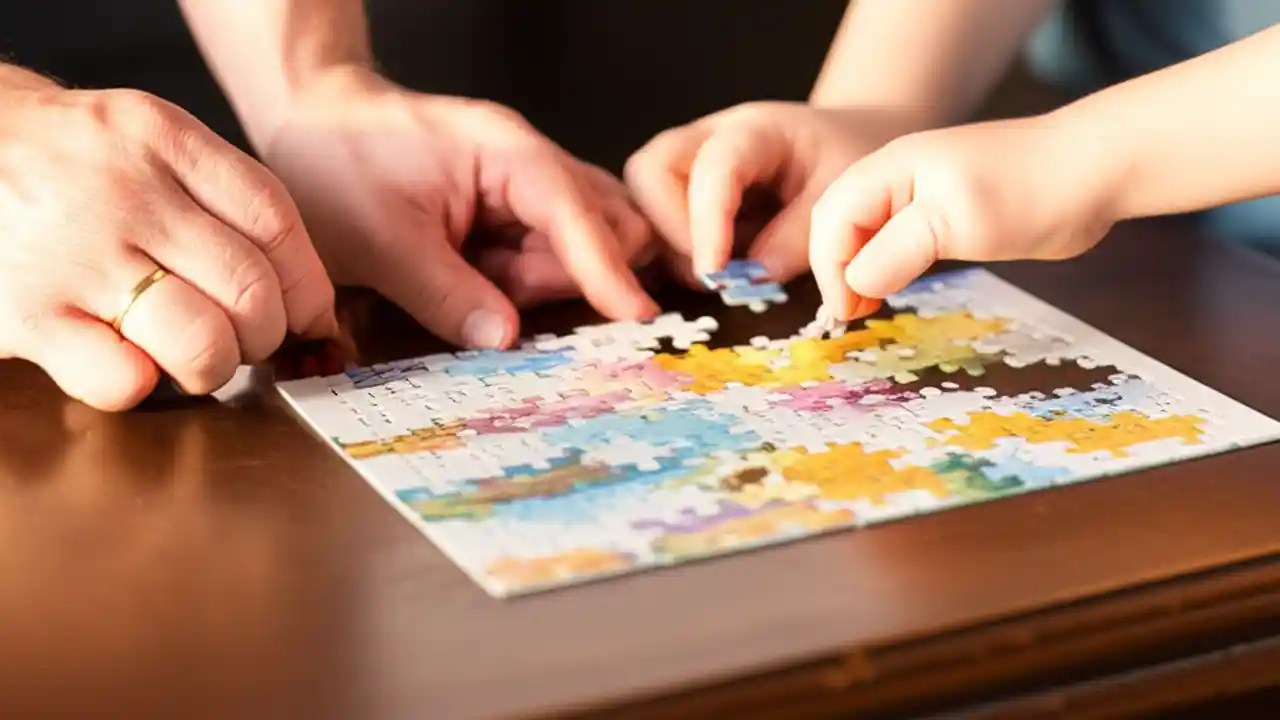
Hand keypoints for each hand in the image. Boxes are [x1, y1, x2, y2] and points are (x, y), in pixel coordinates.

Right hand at [0, 84, 336, 409]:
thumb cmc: (66, 164)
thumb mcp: (145, 142)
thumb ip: (221, 199)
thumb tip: (307, 299)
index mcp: (164, 140)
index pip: (277, 224)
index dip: (307, 288)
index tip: (308, 317)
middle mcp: (125, 192)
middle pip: (252, 290)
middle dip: (265, 334)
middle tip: (239, 336)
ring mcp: (76, 255)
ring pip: (205, 341)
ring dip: (214, 366)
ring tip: (189, 355)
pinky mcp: (31, 314)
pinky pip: (125, 380)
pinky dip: (142, 386)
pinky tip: (129, 361)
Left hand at [257, 67, 657, 349]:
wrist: (307, 125)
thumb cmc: (334, 163)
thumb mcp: (379, 240)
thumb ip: (445, 292)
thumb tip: (504, 341)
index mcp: (507, 152)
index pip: (578, 212)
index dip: (608, 268)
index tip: (636, 317)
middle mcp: (530, 165)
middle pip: (602, 226)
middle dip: (573, 276)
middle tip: (505, 295)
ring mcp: (524, 190)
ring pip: (576, 248)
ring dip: (542, 283)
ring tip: (475, 281)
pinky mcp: (510, 216)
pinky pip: (542, 258)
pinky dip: (523, 283)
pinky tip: (479, 281)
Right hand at [624, 101, 924, 285]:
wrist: (849, 140)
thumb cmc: (848, 160)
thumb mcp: (841, 197)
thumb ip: (799, 238)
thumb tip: (751, 278)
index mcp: (756, 130)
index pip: (715, 166)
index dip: (706, 221)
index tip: (715, 273)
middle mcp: (708, 138)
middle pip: (650, 169)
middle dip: (667, 227)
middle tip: (711, 271)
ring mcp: (689, 162)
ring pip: (640, 196)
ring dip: (665, 243)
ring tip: (716, 274)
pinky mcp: (682, 191)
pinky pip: (651, 219)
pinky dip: (668, 250)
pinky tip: (710, 270)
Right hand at [810, 115, 1117, 320]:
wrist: (1098, 168)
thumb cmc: (1030, 189)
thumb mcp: (957, 222)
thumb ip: (898, 251)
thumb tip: (854, 284)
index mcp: (890, 167)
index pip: (832, 218)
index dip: (831, 268)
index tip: (849, 312)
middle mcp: (897, 175)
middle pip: (839, 222)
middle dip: (836, 270)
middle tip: (853, 317)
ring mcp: (919, 192)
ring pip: (864, 231)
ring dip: (856, 270)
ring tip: (866, 309)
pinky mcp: (943, 211)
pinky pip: (894, 238)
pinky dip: (883, 266)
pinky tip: (893, 287)